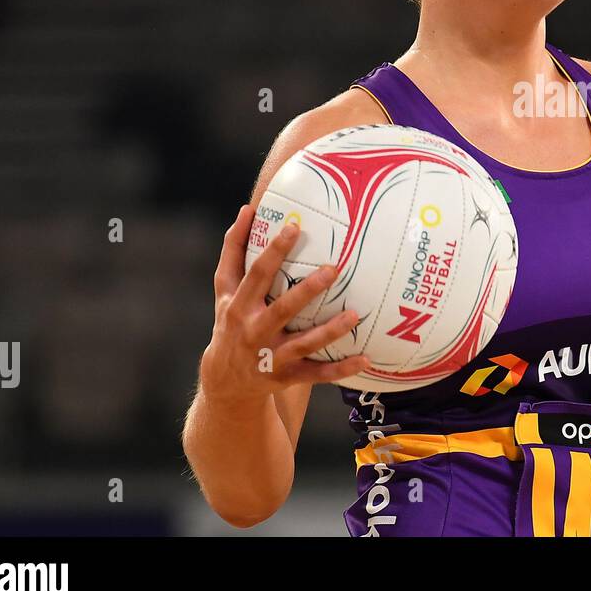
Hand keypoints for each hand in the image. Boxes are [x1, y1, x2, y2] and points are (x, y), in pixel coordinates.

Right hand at [200, 204, 371, 405]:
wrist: (225, 380)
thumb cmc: (231, 320)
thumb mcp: (224, 289)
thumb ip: (234, 250)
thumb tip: (248, 210)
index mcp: (240, 305)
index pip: (257, 274)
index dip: (274, 251)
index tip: (295, 227)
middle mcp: (255, 331)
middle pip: (282, 310)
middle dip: (306, 291)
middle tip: (333, 269)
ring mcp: (271, 357)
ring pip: (304, 344)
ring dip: (330, 331)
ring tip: (355, 315)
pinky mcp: (286, 376)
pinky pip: (317, 374)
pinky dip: (340, 369)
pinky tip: (366, 358)